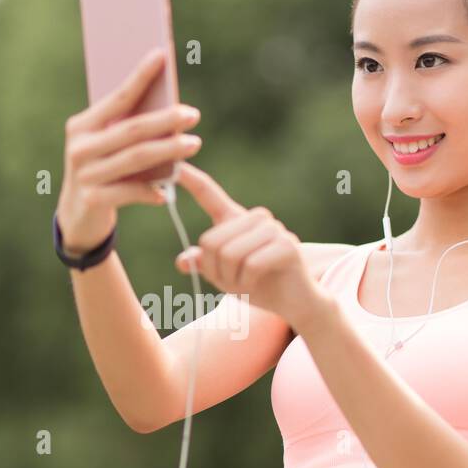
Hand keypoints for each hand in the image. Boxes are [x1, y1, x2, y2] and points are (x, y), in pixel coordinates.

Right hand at [55, 47, 202, 253]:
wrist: (77, 214)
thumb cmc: (101, 168)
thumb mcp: (105, 145)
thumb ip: (125, 127)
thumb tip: (166, 103)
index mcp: (81, 126)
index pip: (117, 98)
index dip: (140, 76)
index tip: (163, 55)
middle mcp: (80, 148)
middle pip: (131, 129)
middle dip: (165, 120)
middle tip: (192, 115)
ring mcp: (85, 175)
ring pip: (135, 159)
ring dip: (168, 150)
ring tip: (193, 143)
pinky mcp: (93, 199)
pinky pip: (130, 192)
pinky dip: (151, 190)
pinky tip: (167, 191)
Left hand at [172, 161, 323, 328]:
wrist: (293, 302)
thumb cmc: (258, 285)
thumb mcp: (223, 275)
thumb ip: (204, 264)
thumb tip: (183, 261)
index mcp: (236, 219)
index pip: (209, 194)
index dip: (191, 179)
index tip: (174, 165)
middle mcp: (255, 217)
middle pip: (210, 242)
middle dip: (215, 271)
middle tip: (232, 283)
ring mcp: (273, 228)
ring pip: (228, 254)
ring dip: (231, 279)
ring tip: (245, 283)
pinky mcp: (286, 245)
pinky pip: (250, 265)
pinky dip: (247, 282)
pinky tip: (257, 283)